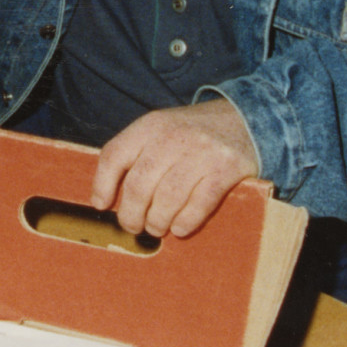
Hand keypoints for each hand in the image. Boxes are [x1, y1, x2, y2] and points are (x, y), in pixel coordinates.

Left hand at [91, 99, 259, 238]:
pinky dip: (185, 222)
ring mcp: (201, 153)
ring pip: (167, 199)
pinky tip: (179, 228)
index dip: (102, 185)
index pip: (114, 155)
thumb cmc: (192, 133)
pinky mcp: (225, 169)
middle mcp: (172, 137)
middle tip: (134, 226)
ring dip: (157, 222)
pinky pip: (199, 205)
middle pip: (139, 186)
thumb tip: (104, 197)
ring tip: (156, 227)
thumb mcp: (160, 130)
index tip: (102, 205)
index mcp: (150, 125)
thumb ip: (135, 155)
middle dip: (131, 215)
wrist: (244, 118)